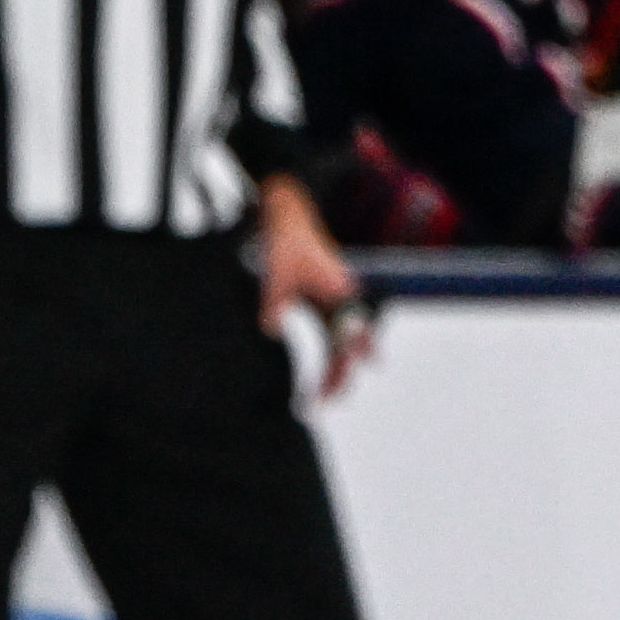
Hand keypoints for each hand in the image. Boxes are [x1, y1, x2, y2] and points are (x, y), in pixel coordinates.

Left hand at [257, 175, 367, 396]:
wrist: (290, 218)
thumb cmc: (286, 243)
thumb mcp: (276, 272)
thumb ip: (274, 302)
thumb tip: (270, 330)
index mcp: (338, 293)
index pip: (347, 333)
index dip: (348, 357)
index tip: (347, 379)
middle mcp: (343, 299)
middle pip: (348, 343)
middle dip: (341, 372)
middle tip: (328, 401)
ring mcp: (335, 302)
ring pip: (341, 342)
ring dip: (335, 368)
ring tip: (324, 397)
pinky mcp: (324, 302)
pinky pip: (331, 335)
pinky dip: (330, 355)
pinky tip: (325, 376)